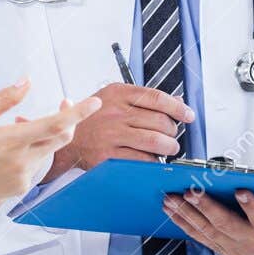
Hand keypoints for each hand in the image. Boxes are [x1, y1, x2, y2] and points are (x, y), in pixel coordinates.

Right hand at [0, 80, 100, 210]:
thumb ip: (2, 99)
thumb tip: (25, 83)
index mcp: (12, 141)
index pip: (56, 124)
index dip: (78, 112)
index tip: (95, 102)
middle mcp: (22, 162)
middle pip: (60, 138)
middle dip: (67, 119)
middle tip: (62, 102)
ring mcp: (23, 178)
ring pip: (46, 151)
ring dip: (41, 135)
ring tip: (17, 125)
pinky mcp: (19, 189)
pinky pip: (34, 166)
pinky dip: (29, 152)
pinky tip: (10, 148)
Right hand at [43, 81, 195, 181]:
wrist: (66, 139)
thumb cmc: (93, 119)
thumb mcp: (114, 99)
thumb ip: (143, 99)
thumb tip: (177, 103)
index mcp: (118, 93)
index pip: (157, 98)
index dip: (178, 108)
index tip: (188, 115)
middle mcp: (115, 112)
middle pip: (159, 121)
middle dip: (173, 131)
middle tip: (172, 135)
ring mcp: (111, 134)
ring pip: (155, 141)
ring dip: (169, 146)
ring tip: (168, 148)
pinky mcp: (109, 155)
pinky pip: (143, 160)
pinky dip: (154, 161)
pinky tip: (153, 159)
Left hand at [162, 188, 253, 254]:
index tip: (243, 191)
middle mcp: (250, 242)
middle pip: (226, 225)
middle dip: (206, 207)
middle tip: (191, 189)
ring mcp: (232, 246)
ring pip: (206, 230)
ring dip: (186, 214)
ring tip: (170, 197)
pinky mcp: (220, 247)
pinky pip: (198, 235)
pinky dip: (182, 222)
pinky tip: (169, 209)